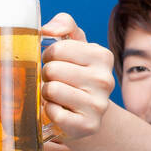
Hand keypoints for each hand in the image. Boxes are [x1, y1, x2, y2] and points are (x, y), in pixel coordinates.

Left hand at [39, 13, 115, 143]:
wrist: (86, 113)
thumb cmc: (74, 74)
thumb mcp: (74, 46)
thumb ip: (64, 25)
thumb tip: (47, 29)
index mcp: (102, 56)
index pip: (57, 49)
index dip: (48, 56)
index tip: (54, 62)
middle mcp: (105, 80)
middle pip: (52, 69)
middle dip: (46, 75)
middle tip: (54, 81)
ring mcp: (98, 105)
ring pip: (51, 90)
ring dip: (46, 93)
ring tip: (55, 95)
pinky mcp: (88, 125)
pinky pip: (53, 113)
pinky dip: (49, 111)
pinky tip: (58, 110)